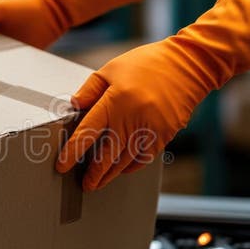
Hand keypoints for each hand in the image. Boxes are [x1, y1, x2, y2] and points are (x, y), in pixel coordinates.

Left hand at [55, 39, 207, 190]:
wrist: (188, 65)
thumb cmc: (148, 64)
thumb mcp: (111, 70)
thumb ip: (90, 91)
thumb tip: (73, 107)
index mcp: (114, 102)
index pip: (87, 133)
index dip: (72, 153)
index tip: (62, 165)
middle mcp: (132, 120)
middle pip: (106, 156)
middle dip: (93, 174)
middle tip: (85, 184)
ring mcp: (150, 130)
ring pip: (125, 162)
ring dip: (110, 174)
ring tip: (99, 181)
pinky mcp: (164, 135)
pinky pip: (144, 158)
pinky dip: (131, 166)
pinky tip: (122, 169)